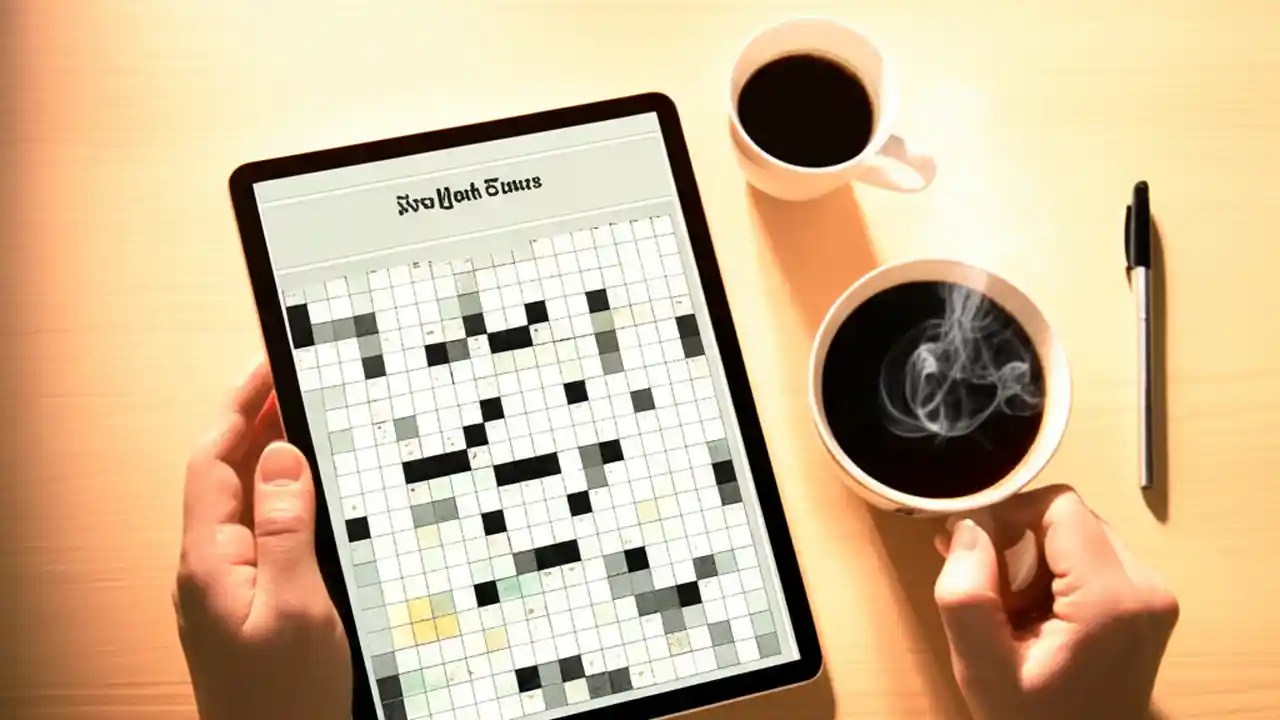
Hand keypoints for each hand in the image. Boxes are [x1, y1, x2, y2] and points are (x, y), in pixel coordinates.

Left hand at [173, 359, 351, 719]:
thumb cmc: (284, 701)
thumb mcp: (296, 605)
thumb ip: (285, 527)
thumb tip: (280, 456)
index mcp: (207, 563)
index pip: (212, 461)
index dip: (238, 407)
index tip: (267, 366)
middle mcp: (207, 569)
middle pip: (224, 476)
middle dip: (255, 423)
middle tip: (294, 381)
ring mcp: (225, 588)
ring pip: (244, 504)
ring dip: (270, 458)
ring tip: (306, 420)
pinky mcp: (248, 604)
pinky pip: (260, 534)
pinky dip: (284, 499)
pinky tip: (312, 494)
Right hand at [933, 485, 1178, 719]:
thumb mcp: (981, 665)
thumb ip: (966, 589)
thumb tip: (969, 526)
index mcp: (1112, 598)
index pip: (1059, 506)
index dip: (1007, 513)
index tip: (969, 548)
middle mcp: (1147, 587)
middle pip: (1071, 519)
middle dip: (1018, 539)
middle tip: (978, 580)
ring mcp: (1153, 599)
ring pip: (1080, 537)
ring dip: (1033, 560)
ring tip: (1003, 607)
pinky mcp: (1148, 610)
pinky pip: (1094, 562)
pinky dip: (1055, 576)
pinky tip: (1030, 615)